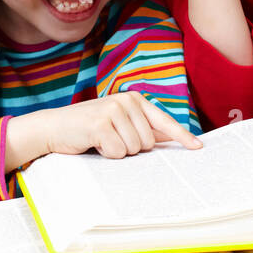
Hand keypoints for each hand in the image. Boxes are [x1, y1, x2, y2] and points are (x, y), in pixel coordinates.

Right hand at [43, 92, 203, 158]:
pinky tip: (94, 143)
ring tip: (102, 140)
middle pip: (148, 142)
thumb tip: (169, 138)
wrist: (54, 127)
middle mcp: (126, 100)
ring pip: (133, 148)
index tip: (197, 146)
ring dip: (117, 151)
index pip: (164, 120)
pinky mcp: (100, 124)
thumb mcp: (118, 123)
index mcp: (134, 99)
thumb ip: (142, 128)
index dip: (181, 136)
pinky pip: (117, 152)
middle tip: (111, 139)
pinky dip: (107, 154)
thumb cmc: (89, 129)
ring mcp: (113, 110)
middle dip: (131, 148)